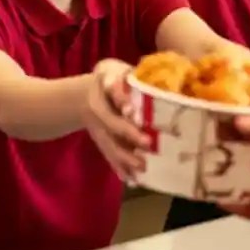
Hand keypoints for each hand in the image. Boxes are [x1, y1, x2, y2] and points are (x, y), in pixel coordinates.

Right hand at [82, 58, 149, 180]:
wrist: (85, 95)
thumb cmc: (109, 78)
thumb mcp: (115, 69)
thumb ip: (132, 73)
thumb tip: (163, 78)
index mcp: (104, 85)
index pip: (113, 93)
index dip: (124, 103)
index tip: (135, 113)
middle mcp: (97, 109)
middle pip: (112, 124)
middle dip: (130, 135)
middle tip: (148, 144)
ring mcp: (98, 129)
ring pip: (110, 144)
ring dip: (126, 157)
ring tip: (143, 167)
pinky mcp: (101, 142)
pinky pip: (109, 156)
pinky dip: (120, 169)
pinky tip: (133, 180)